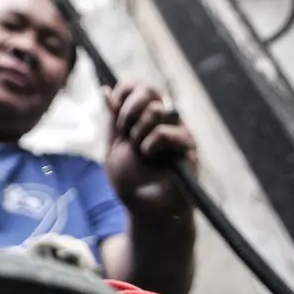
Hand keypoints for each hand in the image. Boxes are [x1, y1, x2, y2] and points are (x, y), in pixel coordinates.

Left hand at [102, 80, 197, 218]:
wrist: (146, 208)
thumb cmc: (130, 180)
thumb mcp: (113, 147)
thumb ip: (112, 119)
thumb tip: (106, 89)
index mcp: (142, 116)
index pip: (137, 86)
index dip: (124, 91)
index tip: (115, 108)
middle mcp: (161, 118)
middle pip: (148, 90)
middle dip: (129, 110)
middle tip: (126, 132)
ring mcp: (175, 129)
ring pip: (155, 110)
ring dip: (138, 132)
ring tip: (141, 152)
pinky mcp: (187, 144)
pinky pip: (165, 132)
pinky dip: (151, 145)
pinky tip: (152, 158)